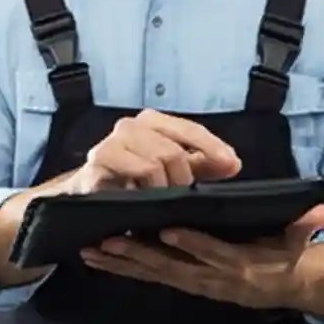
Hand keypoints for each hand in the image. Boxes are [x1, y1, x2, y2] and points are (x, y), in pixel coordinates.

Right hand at [60, 109, 241, 193]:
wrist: (90, 192)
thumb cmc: (134, 178)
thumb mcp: (172, 169)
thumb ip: (203, 165)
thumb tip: (233, 163)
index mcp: (151, 122)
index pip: (190, 129)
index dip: (212, 147)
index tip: (232, 165)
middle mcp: (130, 126)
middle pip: (173, 150)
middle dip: (183, 179)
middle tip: (182, 198)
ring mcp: (110, 144)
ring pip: (153, 164)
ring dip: (162, 189)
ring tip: (160, 202)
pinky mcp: (95, 165)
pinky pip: (129, 177)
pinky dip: (141, 192)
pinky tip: (141, 201)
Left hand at [80, 204, 323, 308]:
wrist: (282, 287)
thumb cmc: (285, 256)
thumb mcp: (297, 241)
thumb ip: (303, 227)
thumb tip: (321, 211)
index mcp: (238, 264)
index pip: (213, 253)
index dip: (191, 243)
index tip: (168, 228)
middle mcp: (211, 278)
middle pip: (171, 267)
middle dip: (139, 255)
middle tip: (110, 240)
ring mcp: (194, 282)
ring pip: (153, 274)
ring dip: (122, 264)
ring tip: (92, 250)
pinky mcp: (181, 281)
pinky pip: (148, 277)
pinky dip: (122, 269)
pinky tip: (96, 260)